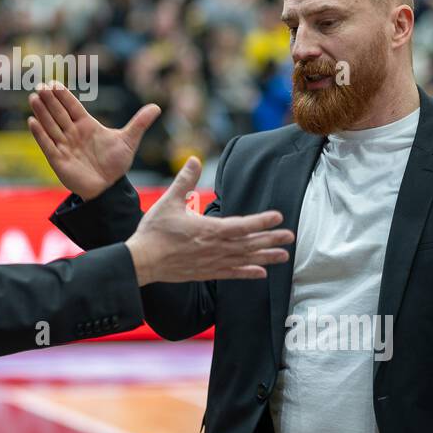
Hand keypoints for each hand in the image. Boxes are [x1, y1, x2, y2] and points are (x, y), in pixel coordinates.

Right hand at [28, 81, 160, 200]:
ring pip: (50, 125)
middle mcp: (72, 133)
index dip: (63, 95)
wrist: (108, 188)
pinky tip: (32, 122)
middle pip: (58, 113)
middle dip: (49, 100)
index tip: (53, 83)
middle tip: (40, 86)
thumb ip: (139, 123)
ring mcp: (64, 145)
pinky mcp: (58, 160)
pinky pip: (47, 144)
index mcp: (86, 125)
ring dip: (41, 112)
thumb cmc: (115, 164)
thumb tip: (157, 107)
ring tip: (33, 98)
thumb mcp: (129, 140)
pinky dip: (39, 134)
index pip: (72, 106)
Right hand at [125, 157, 292, 285]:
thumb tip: (195, 159)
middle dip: (271, 239)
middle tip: (290, 237)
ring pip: (244, 259)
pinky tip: (261, 273)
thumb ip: (185, 180)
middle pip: (249, 243)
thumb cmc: (154, 231)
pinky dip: (247, 273)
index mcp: (208, 229)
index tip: (278, 217)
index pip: (242, 225)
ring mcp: (211, 262)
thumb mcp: (168, 201)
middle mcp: (214, 247)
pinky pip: (232, 273)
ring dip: (265, 257)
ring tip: (283, 255)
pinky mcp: (205, 272)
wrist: (142, 260)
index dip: (261, 221)